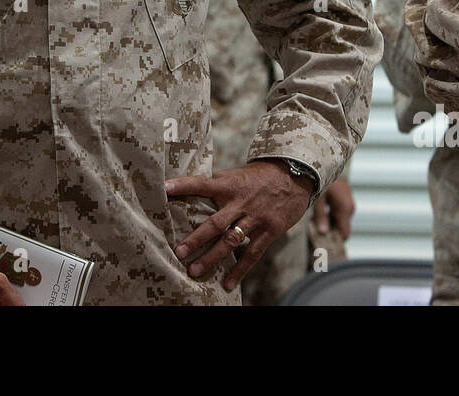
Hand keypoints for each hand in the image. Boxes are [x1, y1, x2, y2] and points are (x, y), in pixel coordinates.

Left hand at [165, 158, 313, 292]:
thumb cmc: (259, 176)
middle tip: (179, 251)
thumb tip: (189, 190)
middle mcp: (240, 202)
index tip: (164, 189)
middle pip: (215, 223)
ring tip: (194, 271)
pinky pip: (252, 253)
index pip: (202, 183)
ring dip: (212, 258)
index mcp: (229, 185)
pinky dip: (240, 270)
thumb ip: (217, 185)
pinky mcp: (269, 230)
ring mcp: (255, 218)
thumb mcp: (237, 175)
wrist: (294, 176)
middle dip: (196, 239)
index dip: (183, 185)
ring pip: (230, 241)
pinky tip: (228, 283)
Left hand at [314, 177, 354, 238]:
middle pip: (342, 228)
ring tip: (315, 219)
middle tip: (314, 231)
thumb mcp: (317, 197)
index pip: (344, 234)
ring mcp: (349, 202)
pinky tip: (320, 210)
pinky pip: (340, 212)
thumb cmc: (319, 176)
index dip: (333, 240)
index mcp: (344, 209)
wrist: (326, 158)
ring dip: (330, 222)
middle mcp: (349, 207)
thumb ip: (320, 216)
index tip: (321, 243)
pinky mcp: (345, 197)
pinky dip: (331, 214)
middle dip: (330, 231)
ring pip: (340, 220)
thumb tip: (323, 233)